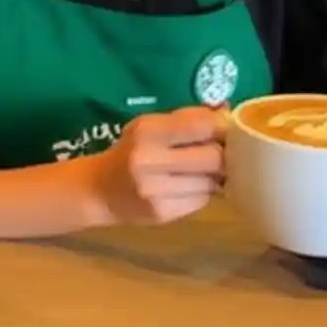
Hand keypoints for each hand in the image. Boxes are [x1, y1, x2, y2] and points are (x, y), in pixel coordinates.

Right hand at [90, 106, 227, 225]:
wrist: (98, 191)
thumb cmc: (130, 152)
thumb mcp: (150, 126)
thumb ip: (189, 119)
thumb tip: (229, 113)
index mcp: (147, 131)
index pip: (202, 125)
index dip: (222, 127)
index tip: (225, 130)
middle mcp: (149, 161)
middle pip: (214, 157)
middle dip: (223, 155)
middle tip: (219, 153)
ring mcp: (155, 191)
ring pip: (212, 182)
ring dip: (215, 176)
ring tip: (203, 171)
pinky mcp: (163, 213)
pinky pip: (202, 200)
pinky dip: (203, 192)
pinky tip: (190, 187)